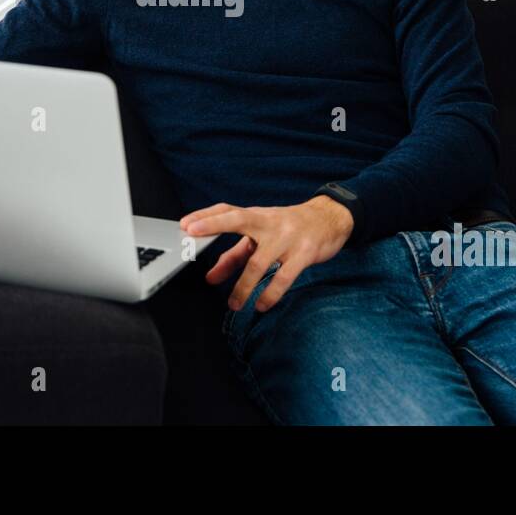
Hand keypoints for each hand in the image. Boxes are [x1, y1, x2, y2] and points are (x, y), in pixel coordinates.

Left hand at [179, 196, 353, 313]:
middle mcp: (269, 222)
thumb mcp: (261, 237)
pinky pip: (284, 277)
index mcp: (257, 216)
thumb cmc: (288, 228)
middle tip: (193, 233)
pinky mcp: (304, 254)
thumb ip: (234, 256)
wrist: (330, 219)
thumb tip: (210, 278)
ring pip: (259, 262)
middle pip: (239, 220)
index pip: (227, 210)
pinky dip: (270, 294)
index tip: (185, 224)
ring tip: (233, 304)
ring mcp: (287, 238)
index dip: (205, 216)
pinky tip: (261, 305)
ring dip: (243, 286)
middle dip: (214, 224)